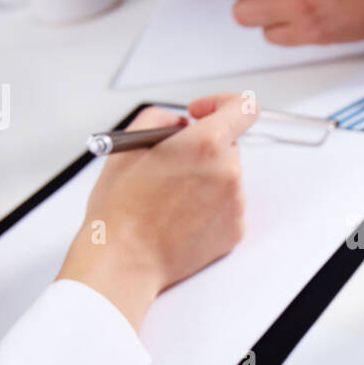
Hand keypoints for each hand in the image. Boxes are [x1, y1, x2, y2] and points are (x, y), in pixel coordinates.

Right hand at [57, 96, 256, 328]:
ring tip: (169, 198)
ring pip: (227, 177)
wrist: (123, 261)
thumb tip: (180, 121)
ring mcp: (236, 204)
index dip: (221, 103)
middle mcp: (229, 172)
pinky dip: (208, 206)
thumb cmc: (120, 210)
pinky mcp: (235, 230)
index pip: (243, 108)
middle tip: (170, 165)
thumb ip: (159, 118)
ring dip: (205, 178)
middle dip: (202, 149)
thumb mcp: (128, 146)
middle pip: (228, 146)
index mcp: (205, 145)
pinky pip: (227, 206)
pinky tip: (179, 217)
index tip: (201, 112)